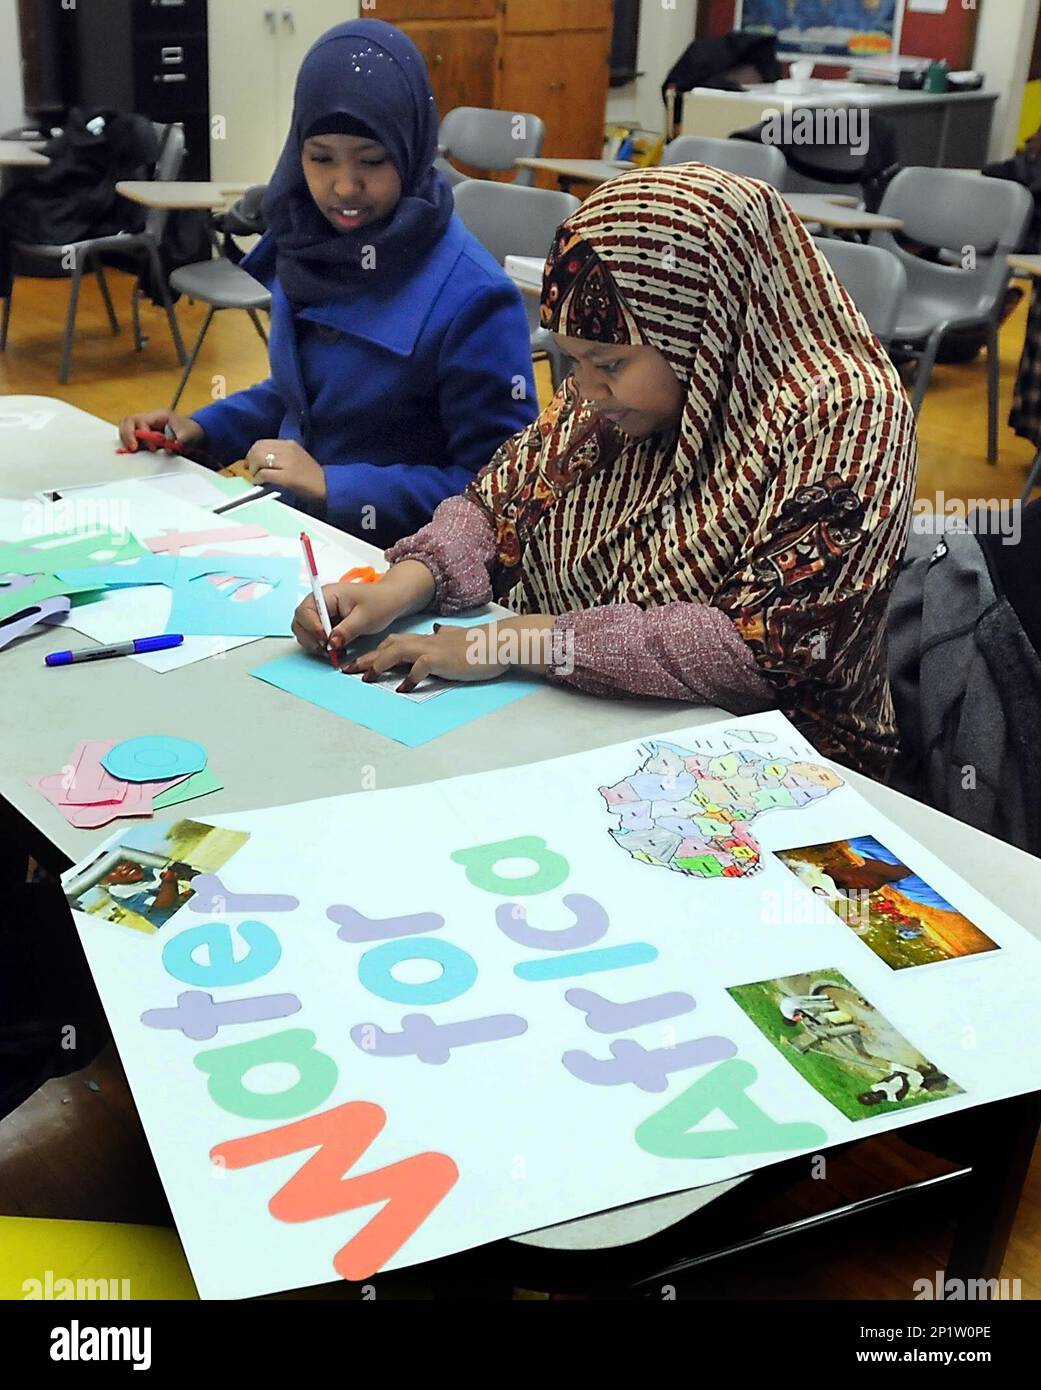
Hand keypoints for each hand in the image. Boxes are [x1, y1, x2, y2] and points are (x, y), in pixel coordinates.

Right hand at [118, 410, 203, 453]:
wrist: (194, 434)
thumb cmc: (190, 431)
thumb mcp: (188, 435)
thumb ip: (178, 441)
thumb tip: (167, 448)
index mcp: (158, 415)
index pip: (139, 420)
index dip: (139, 434)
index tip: (146, 447)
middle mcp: (149, 420)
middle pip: (127, 423)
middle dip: (127, 436)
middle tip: (133, 449)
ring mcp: (145, 427)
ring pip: (126, 429)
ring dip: (127, 440)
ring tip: (134, 451)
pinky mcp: (145, 437)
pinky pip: (132, 438)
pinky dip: (130, 445)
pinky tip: (135, 452)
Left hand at [247, 439, 326, 501]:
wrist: (327, 486)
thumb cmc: (310, 475)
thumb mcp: (296, 457)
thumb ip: (280, 455)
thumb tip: (259, 459)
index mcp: (289, 444)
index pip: (262, 442)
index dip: (252, 452)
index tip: (251, 462)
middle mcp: (288, 450)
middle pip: (258, 449)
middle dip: (250, 460)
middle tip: (252, 471)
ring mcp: (288, 463)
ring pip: (259, 459)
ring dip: (253, 469)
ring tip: (256, 477)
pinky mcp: (287, 477)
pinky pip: (265, 474)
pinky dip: (258, 479)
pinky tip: (259, 483)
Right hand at [292, 561, 435, 661]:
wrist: (389, 601)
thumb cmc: (379, 602)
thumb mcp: (365, 618)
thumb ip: (346, 630)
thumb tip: (331, 643)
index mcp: (327, 594)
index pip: (306, 610)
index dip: (312, 627)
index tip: (325, 641)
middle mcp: (319, 602)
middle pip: (300, 622)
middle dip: (310, 638)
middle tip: (327, 651)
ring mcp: (321, 613)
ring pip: (304, 631)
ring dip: (314, 644)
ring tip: (333, 652)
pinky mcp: (325, 623)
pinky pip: (314, 636)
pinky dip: (321, 645)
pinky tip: (335, 650)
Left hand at [346, 623, 506, 690]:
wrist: (497, 642)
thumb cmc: (479, 644)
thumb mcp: (456, 638)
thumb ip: (444, 635)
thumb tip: (436, 630)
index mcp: (426, 640)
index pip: (394, 643)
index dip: (374, 652)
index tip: (359, 663)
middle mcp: (424, 642)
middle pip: (387, 646)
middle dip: (366, 658)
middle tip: (347, 670)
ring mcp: (432, 649)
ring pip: (396, 652)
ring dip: (379, 664)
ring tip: (366, 678)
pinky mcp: (441, 659)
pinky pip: (419, 668)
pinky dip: (408, 678)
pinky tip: (402, 689)